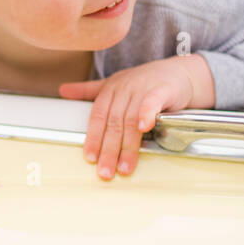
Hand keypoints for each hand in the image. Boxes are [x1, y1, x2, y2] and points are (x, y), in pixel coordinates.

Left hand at [59, 54, 212, 179]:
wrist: (180, 72)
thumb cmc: (147, 81)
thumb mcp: (116, 84)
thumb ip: (90, 90)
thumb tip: (63, 90)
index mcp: (111, 90)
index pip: (98, 117)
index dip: (93, 138)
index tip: (90, 158)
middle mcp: (124, 89)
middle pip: (113, 123)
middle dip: (108, 150)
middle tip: (105, 172)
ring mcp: (142, 88)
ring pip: (131, 120)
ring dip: (127, 146)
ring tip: (124, 167)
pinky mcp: (162, 89)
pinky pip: (152, 102)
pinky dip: (147, 114)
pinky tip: (144, 128)